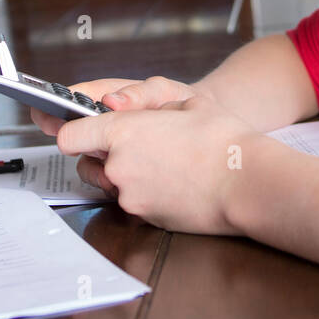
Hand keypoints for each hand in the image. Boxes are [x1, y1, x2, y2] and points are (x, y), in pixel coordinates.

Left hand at [55, 82, 257, 234]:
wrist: (249, 182)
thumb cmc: (223, 139)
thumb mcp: (186, 101)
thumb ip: (143, 103)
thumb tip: (119, 107)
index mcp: (122, 132)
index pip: (70, 135)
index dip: (74, 132)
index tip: (83, 131)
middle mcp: (118, 166)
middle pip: (88, 162)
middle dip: (104, 154)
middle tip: (138, 144)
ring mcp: (130, 196)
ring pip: (111, 184)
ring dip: (124, 175)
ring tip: (160, 163)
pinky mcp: (145, 218)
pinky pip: (133, 202)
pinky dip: (145, 193)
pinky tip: (172, 182)